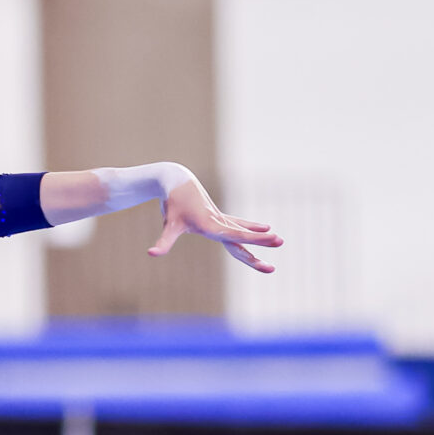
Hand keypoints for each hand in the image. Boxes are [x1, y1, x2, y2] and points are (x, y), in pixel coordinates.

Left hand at [151, 179, 281, 273]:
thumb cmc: (172, 202)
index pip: (237, 234)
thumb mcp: (169, 224)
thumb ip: (164, 241)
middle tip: (282, 241)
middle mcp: (218, 222)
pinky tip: (264, 227)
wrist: (175, 180)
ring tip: (279, 239)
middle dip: (261, 242)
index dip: (255, 238)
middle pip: (242, 236)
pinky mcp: (216, 217)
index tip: (273, 236)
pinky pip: (237, 224)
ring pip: (242, 231)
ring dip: (259, 237)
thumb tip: (151, 253)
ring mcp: (219, 219)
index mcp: (211, 225)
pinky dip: (250, 227)